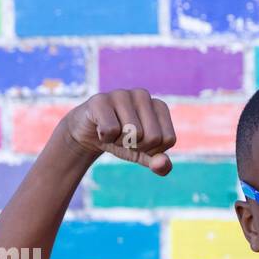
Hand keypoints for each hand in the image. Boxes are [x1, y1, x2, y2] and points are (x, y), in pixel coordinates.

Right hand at [59, 88, 176, 175]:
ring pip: (133, 133)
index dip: (153, 150)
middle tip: (125, 138)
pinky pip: (111, 130)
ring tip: (113, 132)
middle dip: (137, 147)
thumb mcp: (144, 155)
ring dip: (120, 142)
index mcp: (160, 106)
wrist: (90, 134)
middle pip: (153, 137)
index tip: (141, 142)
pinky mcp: (100, 100)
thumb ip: (159, 164)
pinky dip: (105, 138)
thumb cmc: (123, 142)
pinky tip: (100, 128)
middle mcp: (143, 95)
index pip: (168, 139)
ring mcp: (121, 94)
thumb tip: (163, 164)